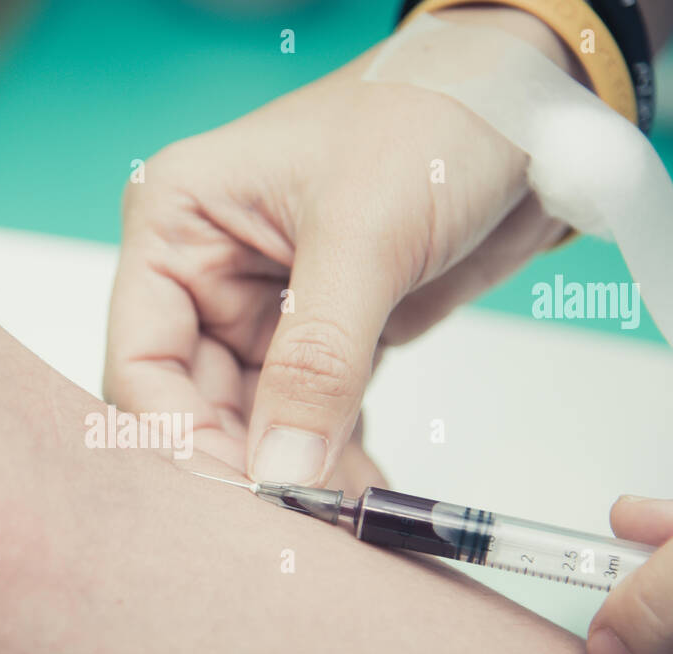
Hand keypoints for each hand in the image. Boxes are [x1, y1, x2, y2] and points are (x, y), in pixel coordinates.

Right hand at [105, 7, 575, 491]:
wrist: (529, 107)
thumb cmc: (436, 114)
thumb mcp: (366, 235)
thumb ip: (318, 359)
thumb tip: (282, 468)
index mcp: (178, 225)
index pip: (144, 363)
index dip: (181, 439)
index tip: (240, 498)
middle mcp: (207, 273)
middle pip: (194, 406)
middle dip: (244, 467)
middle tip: (296, 526)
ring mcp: (264, 313)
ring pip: (254, 424)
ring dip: (295, 476)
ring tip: (339, 524)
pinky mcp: (321, 341)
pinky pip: (311, 420)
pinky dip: (335, 462)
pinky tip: (364, 500)